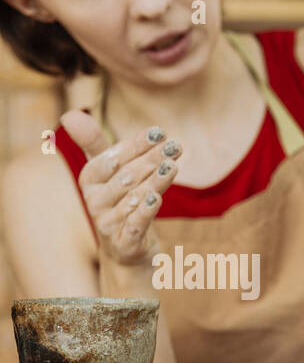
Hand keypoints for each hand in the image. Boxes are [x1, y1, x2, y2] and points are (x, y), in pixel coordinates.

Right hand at [62, 110, 182, 266]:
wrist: (127, 248)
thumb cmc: (121, 201)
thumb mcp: (109, 173)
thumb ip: (96, 144)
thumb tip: (69, 114)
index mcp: (90, 179)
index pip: (112, 158)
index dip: (135, 145)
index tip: (160, 133)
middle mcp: (94, 200)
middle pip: (126, 176)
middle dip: (151, 160)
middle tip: (175, 147)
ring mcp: (108, 223)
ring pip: (133, 198)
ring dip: (155, 181)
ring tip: (173, 166)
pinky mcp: (124, 242)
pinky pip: (135, 224)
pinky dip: (145, 212)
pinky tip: (157, 198)